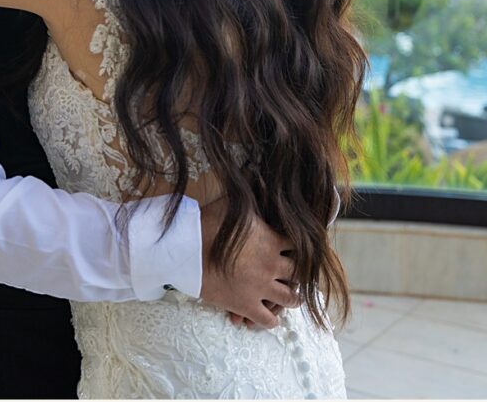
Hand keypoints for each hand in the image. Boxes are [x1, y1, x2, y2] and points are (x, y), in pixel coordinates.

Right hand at [195, 196, 299, 328]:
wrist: (184, 250)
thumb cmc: (205, 223)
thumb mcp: (232, 202)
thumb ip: (248, 188)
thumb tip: (254, 166)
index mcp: (273, 241)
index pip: (302, 247)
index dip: (299, 249)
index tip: (291, 250)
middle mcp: (273, 265)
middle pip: (301, 274)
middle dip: (296, 274)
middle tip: (288, 274)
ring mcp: (261, 287)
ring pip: (291, 300)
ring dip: (289, 298)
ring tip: (283, 296)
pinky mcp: (246, 305)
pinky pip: (269, 320)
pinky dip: (269, 319)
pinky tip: (264, 314)